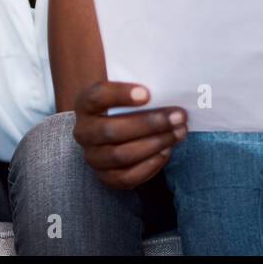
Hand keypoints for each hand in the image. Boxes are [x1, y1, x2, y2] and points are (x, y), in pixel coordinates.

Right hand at [72, 81, 187, 189]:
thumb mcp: (128, 92)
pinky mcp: (106, 177)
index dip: (120, 94)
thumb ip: (141, 89)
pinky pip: (127, 177)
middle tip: (178, 117)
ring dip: (155, 144)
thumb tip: (169, 86)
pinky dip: (149, 165)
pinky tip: (166, 151)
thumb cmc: (127, 107)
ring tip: (178, 133)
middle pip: (112, 131)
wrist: (117, 131)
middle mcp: (84, 132)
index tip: (147, 93)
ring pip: (121, 155)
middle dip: (149, 124)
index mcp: (85, 105)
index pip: (97, 97)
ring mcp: (93, 157)